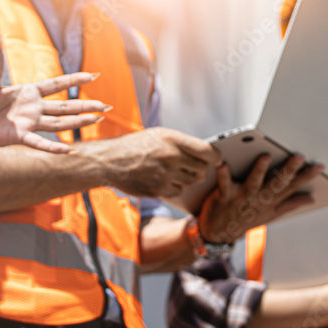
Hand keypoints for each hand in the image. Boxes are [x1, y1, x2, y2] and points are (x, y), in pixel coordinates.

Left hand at [0, 45, 109, 153]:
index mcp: (30, 92)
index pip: (57, 85)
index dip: (74, 80)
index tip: (93, 76)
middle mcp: (35, 108)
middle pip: (65, 106)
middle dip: (85, 105)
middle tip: (106, 105)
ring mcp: (30, 124)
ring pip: (59, 123)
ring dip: (77, 122)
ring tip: (97, 120)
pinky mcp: (21, 137)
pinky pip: (40, 143)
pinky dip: (54, 148)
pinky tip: (70, 150)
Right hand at [97, 127, 221, 197]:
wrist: (109, 161)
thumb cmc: (134, 146)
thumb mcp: (158, 135)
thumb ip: (180, 144)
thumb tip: (204, 156)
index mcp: (172, 139)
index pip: (206, 151)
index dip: (216, 157)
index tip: (217, 159)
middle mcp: (170, 157)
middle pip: (201, 170)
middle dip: (200, 170)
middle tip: (194, 168)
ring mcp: (164, 175)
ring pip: (190, 182)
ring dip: (187, 179)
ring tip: (175, 172)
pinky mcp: (158, 190)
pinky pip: (177, 192)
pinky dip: (174, 188)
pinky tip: (164, 180)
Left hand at [199, 154, 323, 242]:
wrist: (218, 235)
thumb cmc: (245, 220)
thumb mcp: (270, 214)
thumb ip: (290, 204)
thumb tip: (311, 199)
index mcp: (271, 201)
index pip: (293, 186)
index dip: (306, 177)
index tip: (320, 166)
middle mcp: (259, 199)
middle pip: (277, 183)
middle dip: (288, 170)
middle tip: (299, 156)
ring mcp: (242, 198)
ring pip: (253, 182)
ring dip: (259, 170)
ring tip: (265, 157)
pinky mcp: (224, 197)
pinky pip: (224, 185)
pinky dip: (223, 176)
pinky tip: (223, 165)